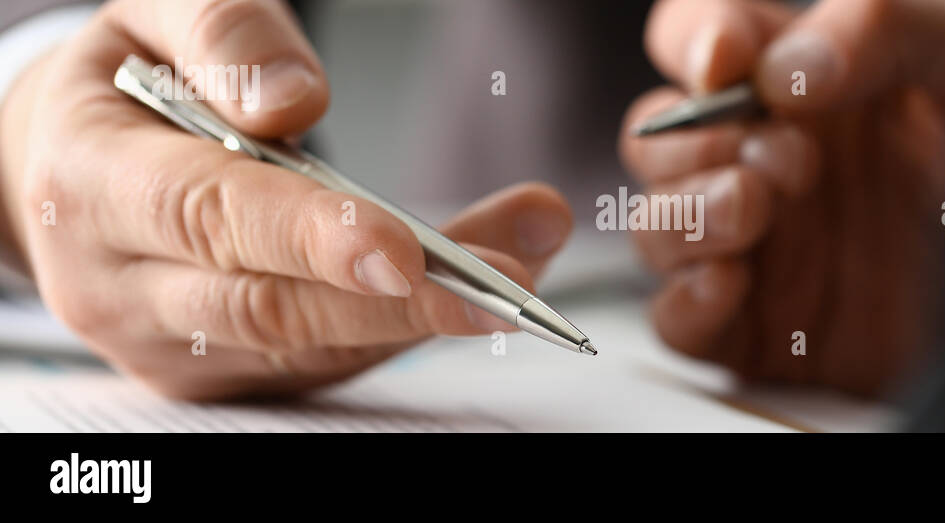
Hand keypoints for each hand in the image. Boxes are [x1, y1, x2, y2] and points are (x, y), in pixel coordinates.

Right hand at [0, 0, 572, 399]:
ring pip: (308, 344)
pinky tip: (474, 289)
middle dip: (397, 303)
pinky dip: (403, 327)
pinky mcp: (217, 368)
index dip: (308, 237)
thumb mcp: (152, 16)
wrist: (58, 168)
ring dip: (422, 316)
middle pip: (271, 307)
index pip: (208, 216)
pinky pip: (320, 360)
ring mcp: (168, 341)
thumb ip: (220, 34)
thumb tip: (293, 101)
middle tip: (507, 282)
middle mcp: (121, 282)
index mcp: (93, 182)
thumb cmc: (122, 89)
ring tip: (521, 268)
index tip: (402, 248)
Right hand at [619, 0, 944, 394]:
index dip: (696, 40)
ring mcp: (767, 248)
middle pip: (662, 136)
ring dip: (685, 213)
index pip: (704, 38)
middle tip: (790, 161)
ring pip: (656, 224)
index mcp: (817, 81)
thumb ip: (886, 26)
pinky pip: (679, 320)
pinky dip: (684, 300)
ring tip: (756, 212)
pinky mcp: (767, 333)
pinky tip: (733, 282)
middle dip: (701, 141)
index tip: (726, 63)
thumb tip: (782, 70)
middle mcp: (778, 159)